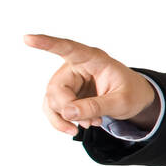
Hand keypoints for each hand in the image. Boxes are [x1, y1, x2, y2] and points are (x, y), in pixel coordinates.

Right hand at [26, 34, 158, 134]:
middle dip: (68, 108)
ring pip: (52, 101)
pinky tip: (77, 127)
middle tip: (91, 122)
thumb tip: (67, 113)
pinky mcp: (66, 94)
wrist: (137, 99)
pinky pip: (53, 109)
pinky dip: (62, 121)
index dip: (48, 43)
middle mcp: (76, 67)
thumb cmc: (132, 93)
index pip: (68, 48)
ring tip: (90, 124)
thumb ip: (97, 106)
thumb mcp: (122, 102)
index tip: (28, 38)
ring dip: (66, 118)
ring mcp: (69, 81)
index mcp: (94, 59)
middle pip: (56, 87)